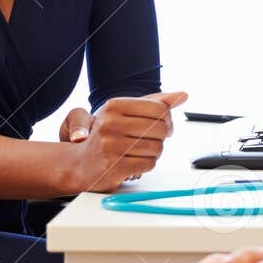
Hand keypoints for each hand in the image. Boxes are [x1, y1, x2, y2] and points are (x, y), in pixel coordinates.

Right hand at [64, 90, 187, 192]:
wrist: (80, 163)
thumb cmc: (107, 135)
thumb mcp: (126, 112)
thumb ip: (155, 102)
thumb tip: (182, 95)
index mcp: (113, 106)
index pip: (159, 108)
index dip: (167, 119)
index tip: (161, 125)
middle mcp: (109, 123)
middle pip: (160, 128)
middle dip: (161, 137)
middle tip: (152, 140)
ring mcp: (110, 145)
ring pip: (157, 147)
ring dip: (154, 152)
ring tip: (140, 151)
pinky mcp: (114, 166)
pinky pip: (149, 164)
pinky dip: (147, 164)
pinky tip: (135, 161)